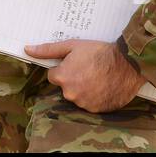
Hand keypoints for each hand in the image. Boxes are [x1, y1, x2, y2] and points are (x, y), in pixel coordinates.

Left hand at [25, 39, 142, 112]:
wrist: (128, 64)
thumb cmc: (99, 52)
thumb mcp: (72, 46)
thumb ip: (48, 50)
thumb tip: (27, 49)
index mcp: (62, 78)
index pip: (54, 76)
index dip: (64, 68)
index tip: (76, 63)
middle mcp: (71, 94)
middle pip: (65, 87)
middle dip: (73, 79)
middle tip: (88, 69)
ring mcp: (84, 104)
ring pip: (78, 96)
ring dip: (84, 89)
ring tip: (98, 77)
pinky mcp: (97, 110)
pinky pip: (90, 104)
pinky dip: (94, 97)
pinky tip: (103, 86)